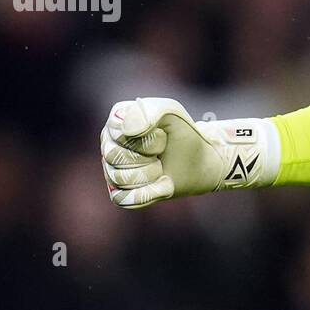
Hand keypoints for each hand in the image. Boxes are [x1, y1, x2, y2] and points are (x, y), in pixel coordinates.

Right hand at [100, 97, 279, 208]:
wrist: (200, 161)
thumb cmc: (183, 135)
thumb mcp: (171, 112)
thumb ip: (149, 110)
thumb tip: (128, 130)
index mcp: (116, 121)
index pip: (118, 134)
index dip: (146, 140)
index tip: (162, 136)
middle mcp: (109, 145)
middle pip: (115, 157)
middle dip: (148, 157)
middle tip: (162, 153)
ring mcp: (112, 170)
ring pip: (120, 178)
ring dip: (151, 175)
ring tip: (162, 167)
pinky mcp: (120, 194)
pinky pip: (125, 199)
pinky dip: (150, 194)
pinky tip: (163, 185)